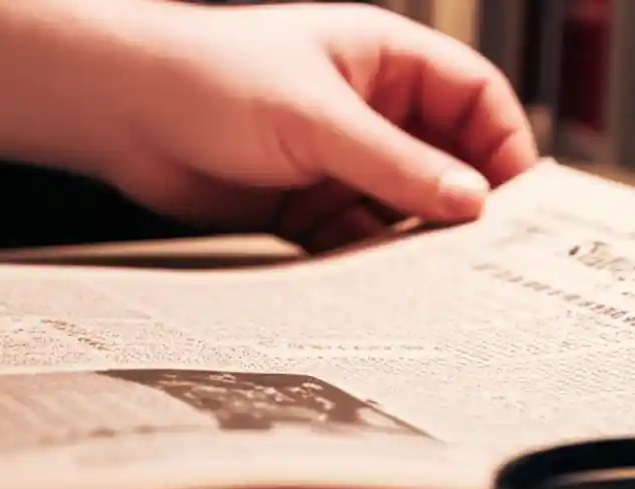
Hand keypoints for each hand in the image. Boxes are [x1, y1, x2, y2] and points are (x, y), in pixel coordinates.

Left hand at [99, 1, 539, 250]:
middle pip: (447, 158)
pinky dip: (373, 260)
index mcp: (386, 60)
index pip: (474, 98)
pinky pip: (362, 237)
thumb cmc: (210, 75)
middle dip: (464, 202)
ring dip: (418, 239)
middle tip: (486, 251)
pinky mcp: (311, 202)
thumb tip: (472, 200)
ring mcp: (342, 158)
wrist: (117, 109)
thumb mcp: (318, 119)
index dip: (504, 145)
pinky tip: (381, 282)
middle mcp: (372, 109)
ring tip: (436, 275)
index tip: (518, 200)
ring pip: (406, 205)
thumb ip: (398, 165)